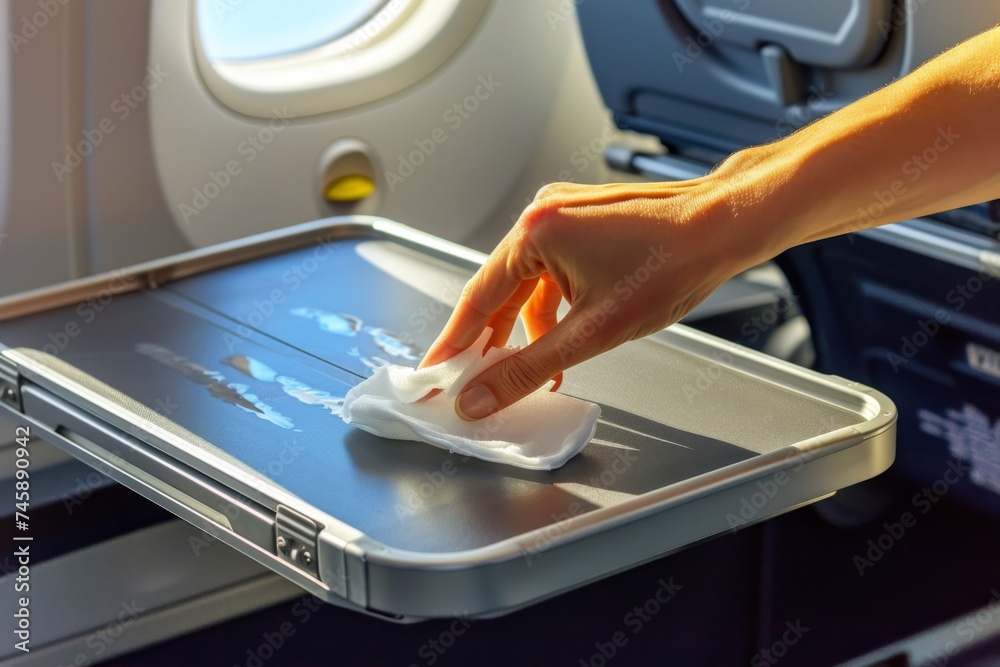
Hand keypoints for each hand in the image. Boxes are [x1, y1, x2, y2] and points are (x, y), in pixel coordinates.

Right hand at [421, 177, 773, 419]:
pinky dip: (552, 306)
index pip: (477, 297)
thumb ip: (527, 369)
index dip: (455, 342)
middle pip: (499, 289)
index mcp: (534, 231)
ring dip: (527, 327)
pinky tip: (564, 338)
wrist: (722, 228)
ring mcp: (562, 213)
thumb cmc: (670, 266)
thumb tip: (481, 396)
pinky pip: (551, 270)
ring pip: (527, 283)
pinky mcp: (582, 220)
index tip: (434, 371)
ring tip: (535, 369)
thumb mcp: (592, 332)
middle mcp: (541, 213)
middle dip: (491, 339)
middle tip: (473, 378)